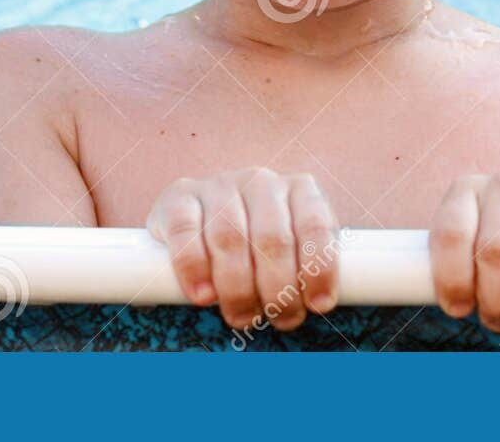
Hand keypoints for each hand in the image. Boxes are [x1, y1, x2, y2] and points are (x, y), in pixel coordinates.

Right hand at [145, 167, 339, 331]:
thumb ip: (306, 268)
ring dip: (238, 289)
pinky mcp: (179, 197)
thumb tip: (321, 305)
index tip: (318, 305)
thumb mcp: (294, 249)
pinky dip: (193, 269)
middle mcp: (260, 180)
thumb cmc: (259, 246)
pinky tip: (203, 296)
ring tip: (243, 317)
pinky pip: (185, 232)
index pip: (316, 225)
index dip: (319, 268)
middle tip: (280, 320)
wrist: (201, 218)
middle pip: (273, 239)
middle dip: (279, 290)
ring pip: (229, 239)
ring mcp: (218, 185)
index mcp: (299, 188)